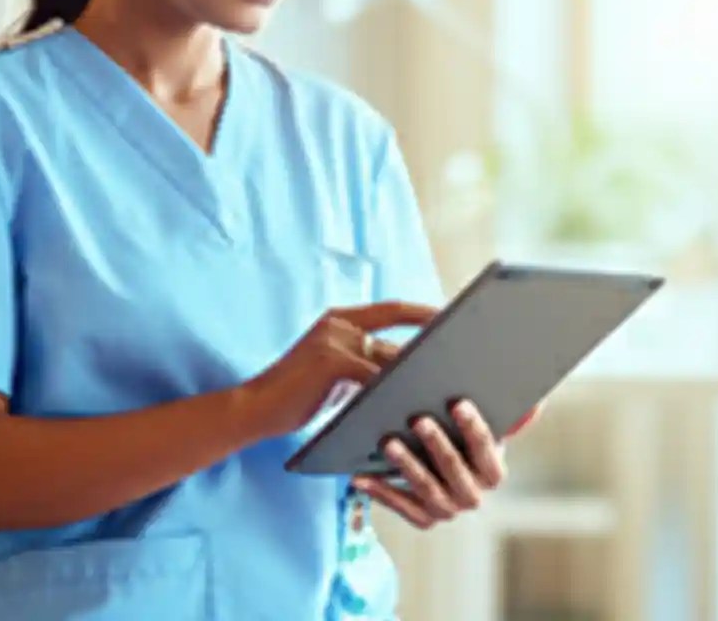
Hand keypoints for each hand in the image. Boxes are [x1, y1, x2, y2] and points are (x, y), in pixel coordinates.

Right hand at [242, 301, 437, 437]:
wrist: (255, 408)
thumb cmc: (296, 396)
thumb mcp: (334, 374)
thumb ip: (364, 366)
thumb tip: (407, 375)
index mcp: (340, 320)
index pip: (392, 310)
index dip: (423, 313)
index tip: (451, 318)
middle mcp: (338, 323)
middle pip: (397, 333)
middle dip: (429, 346)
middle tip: (462, 354)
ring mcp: (334, 340)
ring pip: (389, 358)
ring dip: (416, 376)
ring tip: (444, 388)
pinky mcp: (332, 362)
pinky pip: (374, 378)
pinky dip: (393, 393)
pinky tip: (411, 407)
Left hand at [351, 400, 542, 529]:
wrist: (445, 469)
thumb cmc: (464, 438)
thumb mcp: (487, 426)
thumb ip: (510, 416)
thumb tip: (536, 403)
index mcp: (494, 473)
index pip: (487, 451)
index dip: (474, 428)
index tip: (457, 403)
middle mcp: (473, 497)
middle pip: (455, 470)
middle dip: (437, 444)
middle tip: (418, 419)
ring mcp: (447, 510)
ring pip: (427, 489)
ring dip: (406, 465)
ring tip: (388, 442)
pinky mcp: (423, 518)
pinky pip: (400, 506)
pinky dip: (380, 491)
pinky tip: (360, 475)